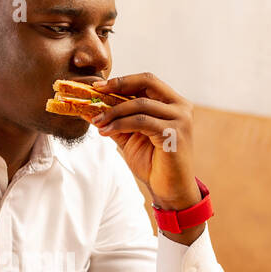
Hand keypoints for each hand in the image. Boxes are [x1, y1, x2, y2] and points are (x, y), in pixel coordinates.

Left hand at [89, 73, 201, 210]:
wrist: (169, 190)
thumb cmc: (153, 164)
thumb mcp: (130, 137)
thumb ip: (115, 121)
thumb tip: (90, 109)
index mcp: (173, 103)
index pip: (147, 81)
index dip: (122, 81)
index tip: (97, 86)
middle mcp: (180, 107)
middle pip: (147, 82)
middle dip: (118, 85)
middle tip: (95, 93)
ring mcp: (180, 119)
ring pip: (140, 104)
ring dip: (114, 112)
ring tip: (97, 121)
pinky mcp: (174, 133)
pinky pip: (141, 121)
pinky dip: (120, 124)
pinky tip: (105, 131)